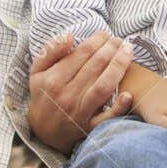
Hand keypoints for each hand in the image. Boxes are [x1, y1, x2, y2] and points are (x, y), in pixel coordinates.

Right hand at [28, 32, 132, 148]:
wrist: (42, 132)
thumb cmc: (44, 96)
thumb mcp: (37, 72)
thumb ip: (50, 51)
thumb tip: (69, 36)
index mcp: (54, 79)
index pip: (82, 53)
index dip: (98, 40)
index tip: (106, 35)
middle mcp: (67, 95)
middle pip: (96, 66)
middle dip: (112, 48)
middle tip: (121, 40)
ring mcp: (79, 112)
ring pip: (104, 86)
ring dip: (119, 67)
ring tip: (128, 52)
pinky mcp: (89, 128)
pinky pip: (107, 118)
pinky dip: (119, 107)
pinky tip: (129, 94)